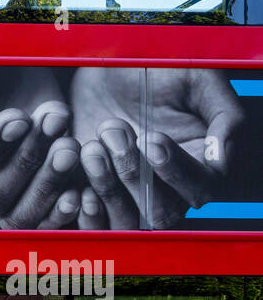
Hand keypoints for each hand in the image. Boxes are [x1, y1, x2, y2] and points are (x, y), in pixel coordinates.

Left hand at [71, 67, 244, 228]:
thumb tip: (222, 157)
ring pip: (125, 222)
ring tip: (91, 147)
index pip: (199, 190)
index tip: (151, 138)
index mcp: (201, 166)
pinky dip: (82, 209)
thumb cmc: (157, 73)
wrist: (102, 73)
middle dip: (133, 175)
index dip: (176, 171)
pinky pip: (92, 225)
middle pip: (160, 213)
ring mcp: (129, 200)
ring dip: (106, 188)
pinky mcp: (96, 200)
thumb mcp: (198, 80)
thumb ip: (223, 115)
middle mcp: (168, 191)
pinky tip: (76, 181)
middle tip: (114, 132)